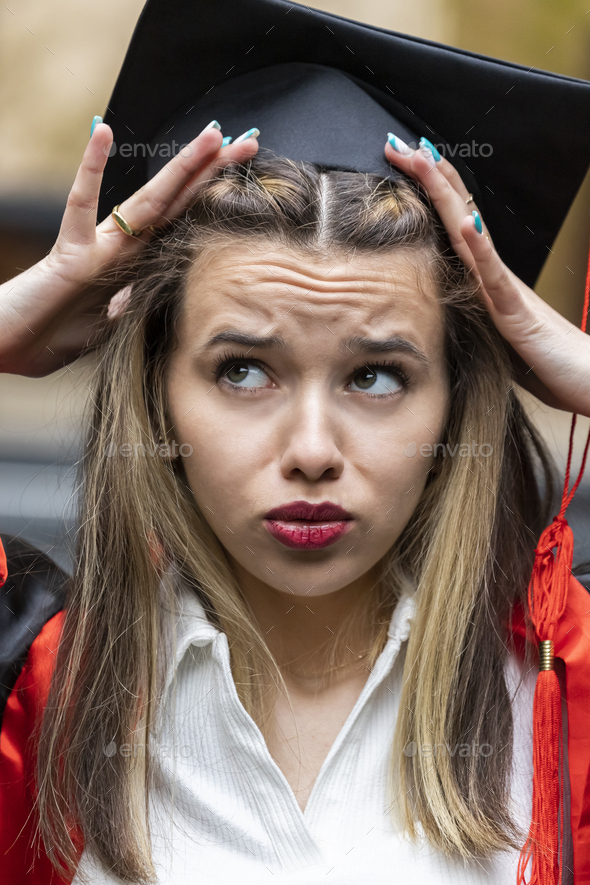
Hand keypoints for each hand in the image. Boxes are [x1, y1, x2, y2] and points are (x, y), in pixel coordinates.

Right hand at [0, 121, 258, 376]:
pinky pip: (81, 207)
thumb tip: (161, 298)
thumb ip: (134, 306)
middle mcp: (121, 249)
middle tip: (248, 142)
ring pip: (147, 200)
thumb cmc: (51, 337)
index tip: (243, 178)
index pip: (181, 226)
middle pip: (176, 203)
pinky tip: (104, 132)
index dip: (211, 201)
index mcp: (133, 265)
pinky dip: (90, 169)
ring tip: (213, 134)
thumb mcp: (110, 328)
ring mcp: (99, 246)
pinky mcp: (71, 252)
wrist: (10, 346)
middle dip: (212, 173)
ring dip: (181, 167)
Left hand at [384, 135, 589, 418]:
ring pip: (471, 234)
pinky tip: (464, 224)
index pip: (457, 228)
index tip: (406, 165)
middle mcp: (497, 277)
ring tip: (425, 160)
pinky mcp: (517, 316)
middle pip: (459, 216)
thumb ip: (476, 323)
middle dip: (430, 179)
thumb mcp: (498, 342)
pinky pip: (495, 278)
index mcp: (491, 282)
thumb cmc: (550, 366)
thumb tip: (448, 317)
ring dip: (446, 196)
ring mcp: (507, 291)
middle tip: (400, 144)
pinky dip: (479, 249)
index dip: (433, 195)